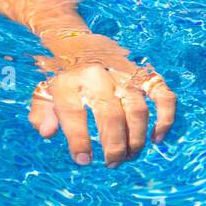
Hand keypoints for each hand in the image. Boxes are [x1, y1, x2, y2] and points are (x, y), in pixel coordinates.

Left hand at [28, 54, 175, 167]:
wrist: (75, 42)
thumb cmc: (61, 76)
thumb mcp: (43, 91)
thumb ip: (41, 113)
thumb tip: (46, 133)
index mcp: (68, 81)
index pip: (73, 113)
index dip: (79, 139)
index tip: (83, 160)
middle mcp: (96, 77)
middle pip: (110, 115)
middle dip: (114, 146)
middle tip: (112, 163)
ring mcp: (122, 75)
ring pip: (137, 110)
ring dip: (136, 138)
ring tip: (130, 156)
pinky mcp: (143, 74)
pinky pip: (162, 96)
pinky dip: (165, 118)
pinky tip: (156, 138)